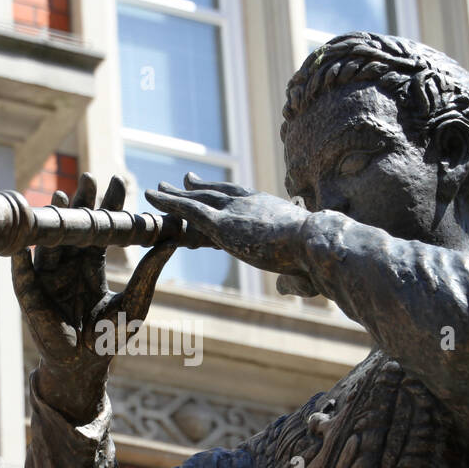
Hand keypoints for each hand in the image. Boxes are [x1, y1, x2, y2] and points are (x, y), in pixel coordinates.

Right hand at [11, 173, 176, 422]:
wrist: (85, 366)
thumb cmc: (110, 337)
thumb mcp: (137, 300)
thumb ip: (150, 271)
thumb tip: (171, 240)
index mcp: (91, 266)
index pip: (101, 229)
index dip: (108, 206)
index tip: (119, 181)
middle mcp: (68, 266)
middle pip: (74, 227)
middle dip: (81, 201)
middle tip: (89, 176)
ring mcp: (48, 278)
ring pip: (50, 242)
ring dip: (54, 219)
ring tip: (59, 194)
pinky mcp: (31, 295)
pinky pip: (23, 272)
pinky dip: (21, 255)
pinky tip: (24, 238)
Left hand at [146, 173, 315, 292]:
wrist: (313, 240)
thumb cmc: (317, 254)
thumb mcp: (306, 260)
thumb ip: (295, 272)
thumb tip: (295, 288)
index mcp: (269, 207)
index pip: (242, 197)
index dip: (227, 193)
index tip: (220, 189)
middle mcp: (249, 202)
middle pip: (218, 192)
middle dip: (199, 187)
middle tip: (185, 179)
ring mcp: (233, 211)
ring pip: (198, 198)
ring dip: (176, 193)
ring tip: (158, 187)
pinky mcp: (220, 222)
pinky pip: (188, 208)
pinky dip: (168, 201)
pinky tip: (151, 195)